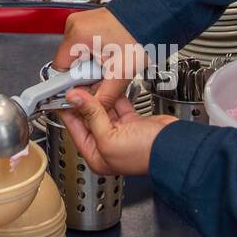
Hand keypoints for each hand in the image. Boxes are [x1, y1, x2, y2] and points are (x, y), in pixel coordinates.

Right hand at [52, 8, 145, 109]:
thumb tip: (93, 108)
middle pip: (68, 62)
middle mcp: (74, 26)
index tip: (83, 91)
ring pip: (77, 55)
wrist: (154, 18)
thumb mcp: (121, 72)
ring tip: (109, 63)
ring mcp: (82, 22)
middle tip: (104, 75)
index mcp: (77, 35)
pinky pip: (84, 45)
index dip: (70, 84)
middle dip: (84, 75)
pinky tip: (109, 55)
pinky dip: (94, 55)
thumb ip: (104, 95)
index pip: (59, 68)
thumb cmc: (140, 36)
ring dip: (90, 66)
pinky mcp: (89, 23)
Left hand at [57, 87, 175, 175]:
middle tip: (75, 83)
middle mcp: (107, 145)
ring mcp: (121, 133)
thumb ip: (91, 116)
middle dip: (83, 101)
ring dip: (98, 96)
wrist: (176, 147)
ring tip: (89, 81)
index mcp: (96, 155)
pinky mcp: (133, 123)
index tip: (61, 94)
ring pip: (103, 110)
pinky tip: (108, 86)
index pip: (75, 129)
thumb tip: (75, 99)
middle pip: (88, 118)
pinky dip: (114, 96)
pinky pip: (119, 106)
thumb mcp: (109, 137)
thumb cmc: (146, 154)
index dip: (67, 110)